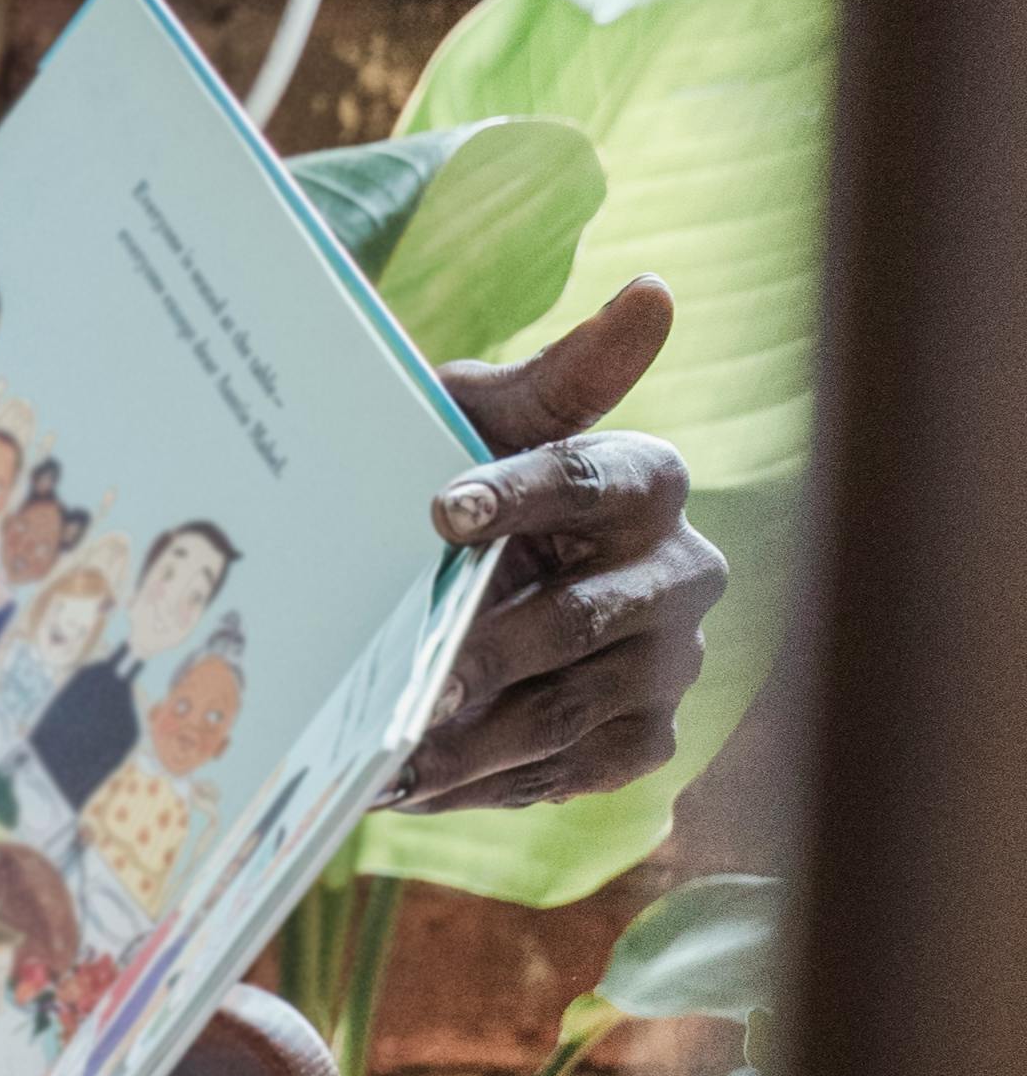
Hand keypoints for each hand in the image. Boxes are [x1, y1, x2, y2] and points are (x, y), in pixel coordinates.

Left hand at [393, 281, 726, 816]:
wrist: (460, 572)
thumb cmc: (472, 476)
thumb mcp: (489, 416)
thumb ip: (557, 375)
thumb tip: (654, 293)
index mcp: (648, 479)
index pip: (591, 482)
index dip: (518, 497)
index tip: (440, 511)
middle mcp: (682, 573)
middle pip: (583, 619)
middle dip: (491, 649)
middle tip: (417, 677)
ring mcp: (667, 666)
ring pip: (567, 708)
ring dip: (474, 735)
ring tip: (393, 749)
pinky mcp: (639, 741)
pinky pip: (564, 771)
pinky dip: (483, 781)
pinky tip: (413, 782)